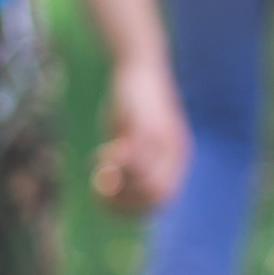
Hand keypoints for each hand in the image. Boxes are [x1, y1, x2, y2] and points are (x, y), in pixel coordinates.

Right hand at [90, 57, 190, 213]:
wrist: (140, 64)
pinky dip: (113, 164)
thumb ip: (134, 163)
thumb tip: (115, 187)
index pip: (161, 200)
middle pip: (156, 196)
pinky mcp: (145, 124)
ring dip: (117, 186)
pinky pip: (133, 156)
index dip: (134, 210)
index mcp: (176, 158)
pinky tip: (97, 159)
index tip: (109, 206)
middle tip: (99, 191)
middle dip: (124, 201)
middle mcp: (174, 151)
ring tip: (97, 175)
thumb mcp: (136, 137)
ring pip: (146, 181)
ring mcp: (162, 139)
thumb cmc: (135, 104)